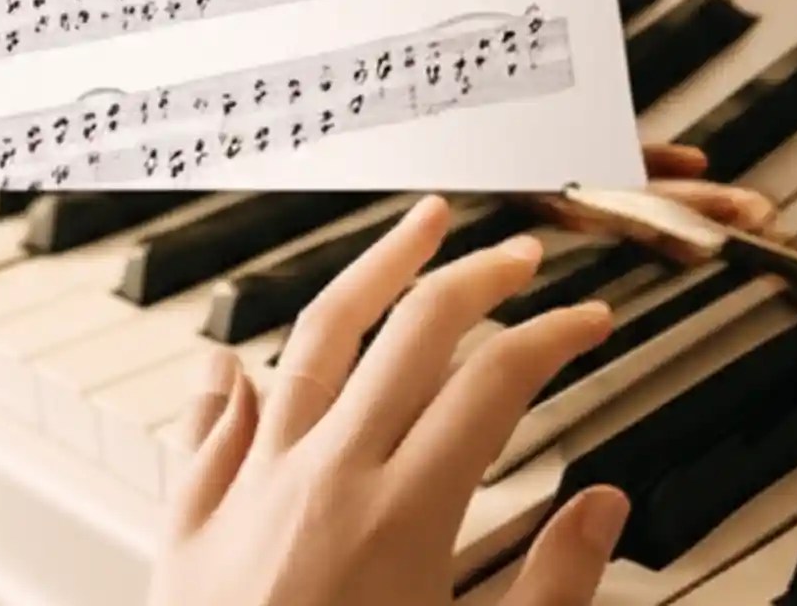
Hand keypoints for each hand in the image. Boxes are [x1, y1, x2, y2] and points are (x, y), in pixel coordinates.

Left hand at [149, 147, 773, 605]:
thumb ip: (552, 585)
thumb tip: (602, 507)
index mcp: (404, 515)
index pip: (497, 382)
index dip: (554, 336)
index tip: (588, 320)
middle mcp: (326, 478)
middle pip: (412, 333)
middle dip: (477, 277)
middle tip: (517, 254)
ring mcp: (252, 487)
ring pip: (314, 341)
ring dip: (372, 273)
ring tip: (412, 228)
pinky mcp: (194, 520)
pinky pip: (209, 425)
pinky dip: (229, 384)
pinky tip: (235, 361)